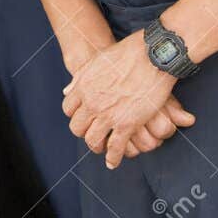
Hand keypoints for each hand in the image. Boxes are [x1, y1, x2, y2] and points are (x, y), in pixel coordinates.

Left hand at [63, 32, 187, 168]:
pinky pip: (115, 147)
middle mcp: (91, 104)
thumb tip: (66, 91)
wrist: (150, 55)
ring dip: (96, 147)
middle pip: (78, 127)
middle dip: (83, 133)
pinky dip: (113, 158)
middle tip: (91, 136)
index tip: (82, 118)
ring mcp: (108, 115)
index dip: (75, 115)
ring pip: (93, 140)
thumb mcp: (96, 62)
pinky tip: (112, 163)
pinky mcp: (127, 124)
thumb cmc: (126, 54)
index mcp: (83, 88)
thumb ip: (80, 78)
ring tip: (101, 150)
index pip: (69, 110)